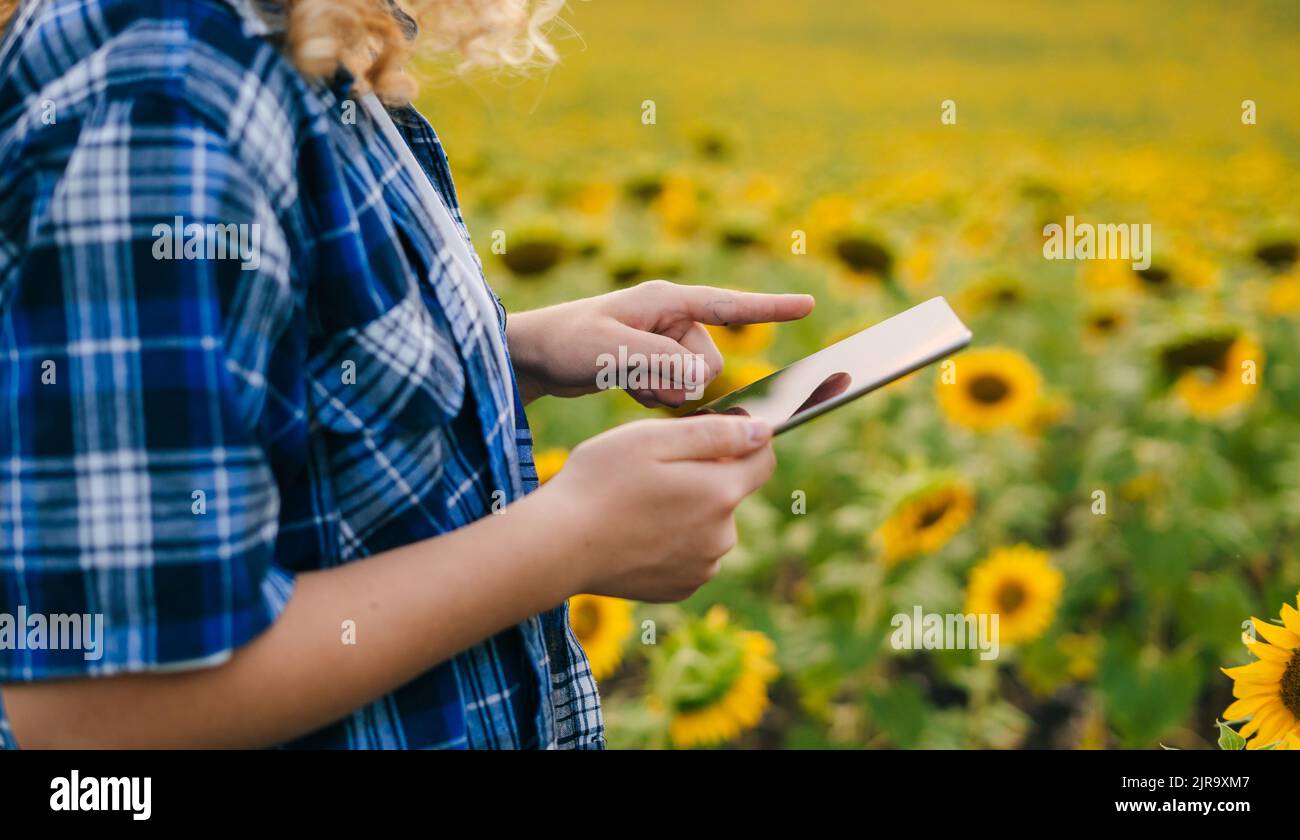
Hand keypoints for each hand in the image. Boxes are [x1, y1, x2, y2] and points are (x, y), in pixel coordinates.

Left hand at [507, 279, 814, 406]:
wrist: (532, 357)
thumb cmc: (566, 343)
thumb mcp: (611, 351)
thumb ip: (661, 362)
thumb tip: (703, 378)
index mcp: (669, 301)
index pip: (729, 305)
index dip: (771, 308)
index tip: (810, 305)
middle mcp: (673, 318)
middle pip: (713, 364)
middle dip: (683, 381)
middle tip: (639, 381)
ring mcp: (664, 343)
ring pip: (697, 384)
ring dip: (666, 394)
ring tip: (628, 384)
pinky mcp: (655, 364)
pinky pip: (678, 392)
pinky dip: (656, 398)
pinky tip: (627, 390)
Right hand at [540, 414, 776, 601]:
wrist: (558, 546)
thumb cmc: (599, 482)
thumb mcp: (653, 438)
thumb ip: (715, 432)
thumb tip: (764, 432)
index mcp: (721, 492)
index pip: (764, 459)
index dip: (742, 439)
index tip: (709, 433)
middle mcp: (723, 536)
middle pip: (732, 492)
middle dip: (705, 476)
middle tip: (652, 471)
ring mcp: (702, 567)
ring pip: (710, 525)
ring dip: (688, 511)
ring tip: (638, 505)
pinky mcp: (681, 587)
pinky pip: (691, 554)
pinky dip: (673, 541)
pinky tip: (636, 534)